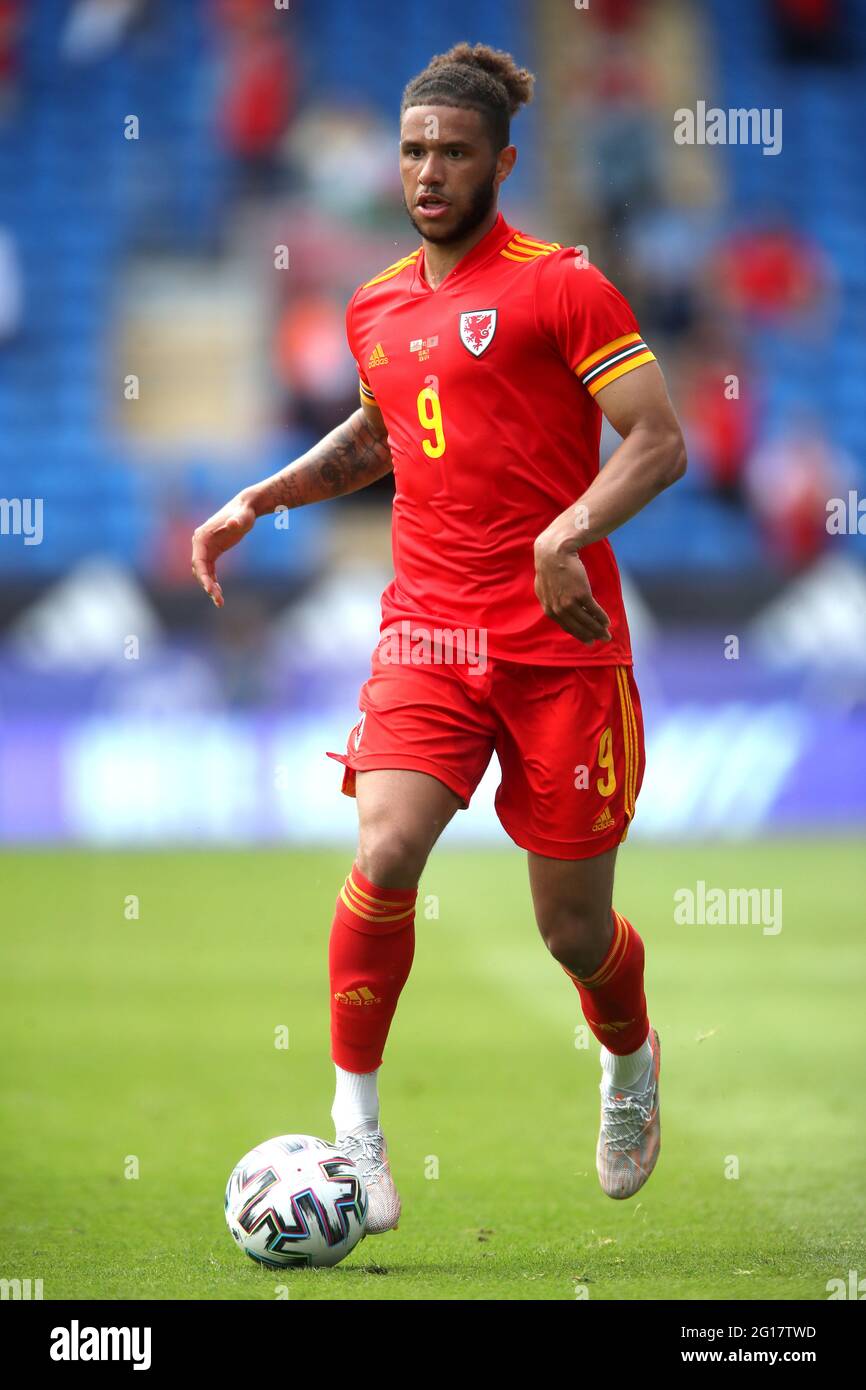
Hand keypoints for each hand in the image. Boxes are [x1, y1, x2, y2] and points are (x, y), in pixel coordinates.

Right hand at [191, 493, 256, 607]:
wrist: (246, 508)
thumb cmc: (244, 512)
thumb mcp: (243, 517)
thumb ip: (238, 521)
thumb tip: (232, 524)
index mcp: (202, 537)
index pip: (198, 561)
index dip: (203, 576)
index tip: (210, 590)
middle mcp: (200, 543)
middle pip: (199, 569)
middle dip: (207, 585)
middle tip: (218, 600)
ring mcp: (205, 548)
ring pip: (203, 572)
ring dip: (210, 586)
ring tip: (220, 601)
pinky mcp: (213, 551)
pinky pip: (210, 570)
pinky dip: (213, 581)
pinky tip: (219, 593)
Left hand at [533, 528, 610, 645]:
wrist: (554, 552)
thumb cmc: (550, 567)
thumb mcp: (544, 589)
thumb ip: (550, 602)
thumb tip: (556, 610)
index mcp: (549, 609)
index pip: (567, 627)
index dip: (580, 635)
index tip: (589, 640)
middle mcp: (558, 609)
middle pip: (578, 627)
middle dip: (592, 636)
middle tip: (603, 639)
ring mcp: (569, 603)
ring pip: (587, 621)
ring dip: (599, 629)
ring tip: (607, 634)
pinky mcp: (581, 594)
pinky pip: (594, 610)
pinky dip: (601, 617)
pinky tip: (607, 622)